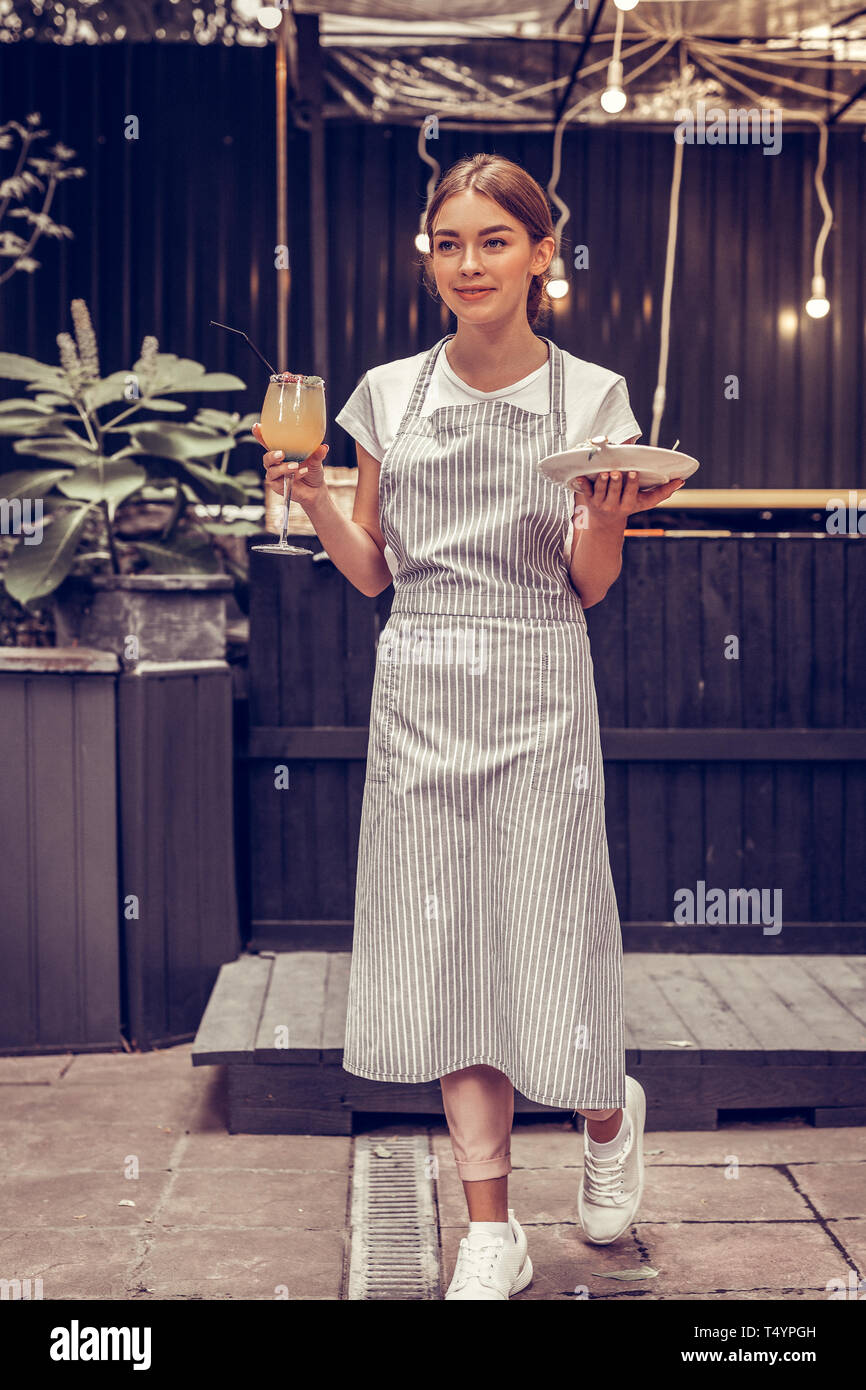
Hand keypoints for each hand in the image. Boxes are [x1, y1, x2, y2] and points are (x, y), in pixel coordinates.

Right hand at [253, 421, 328, 506]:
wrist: (316, 490)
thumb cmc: (312, 471)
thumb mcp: (316, 460)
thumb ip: (317, 454)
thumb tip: (323, 447)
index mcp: (282, 451)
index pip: (268, 442)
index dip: (260, 434)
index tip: (257, 426)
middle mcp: (276, 463)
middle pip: (267, 457)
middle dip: (272, 455)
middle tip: (282, 454)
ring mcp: (275, 475)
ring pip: (272, 470)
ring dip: (283, 468)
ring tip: (295, 466)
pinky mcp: (277, 486)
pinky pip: (280, 481)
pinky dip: (293, 476)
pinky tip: (302, 472)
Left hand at [570, 469, 684, 525]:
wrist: (605, 522)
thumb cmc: (629, 506)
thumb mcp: (645, 502)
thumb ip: (663, 492)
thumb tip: (682, 481)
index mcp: (628, 504)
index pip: (630, 494)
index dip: (631, 484)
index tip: (634, 473)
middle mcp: (614, 505)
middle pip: (615, 492)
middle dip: (616, 482)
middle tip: (617, 472)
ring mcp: (600, 503)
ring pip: (600, 491)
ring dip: (602, 482)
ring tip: (605, 473)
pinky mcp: (589, 499)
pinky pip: (584, 491)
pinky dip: (582, 484)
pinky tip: (579, 477)